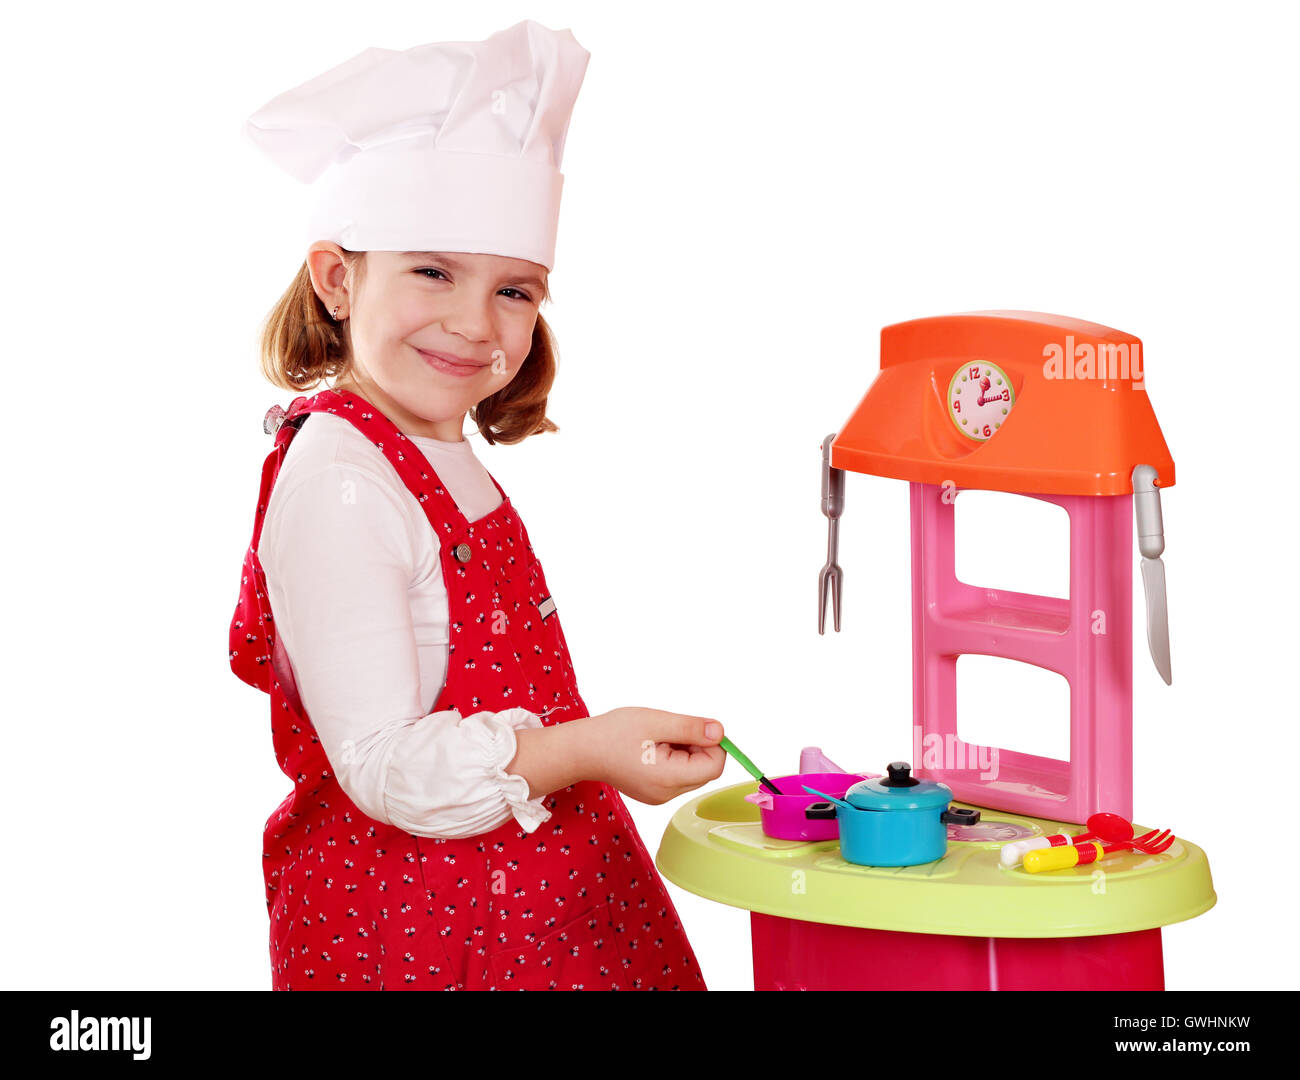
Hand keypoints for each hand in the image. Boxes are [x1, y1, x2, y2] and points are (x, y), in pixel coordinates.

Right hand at [584, 707, 725, 804]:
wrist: (581, 750)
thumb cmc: (613, 733)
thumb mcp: (656, 722)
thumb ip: (691, 728)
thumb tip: (720, 732)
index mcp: (670, 778)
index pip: (715, 766)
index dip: (712, 743)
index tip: (693, 727)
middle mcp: (667, 794)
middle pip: (705, 770)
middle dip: (697, 746)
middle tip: (670, 731)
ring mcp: (659, 796)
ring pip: (692, 772)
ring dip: (684, 751)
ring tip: (657, 739)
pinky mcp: (653, 793)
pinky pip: (677, 776)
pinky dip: (673, 759)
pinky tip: (651, 748)